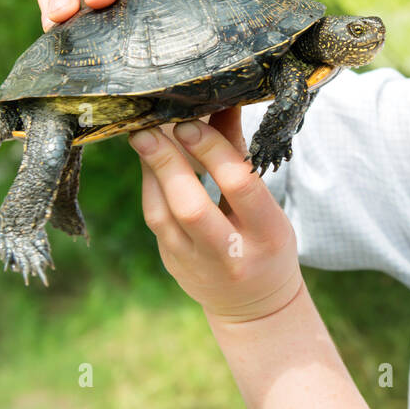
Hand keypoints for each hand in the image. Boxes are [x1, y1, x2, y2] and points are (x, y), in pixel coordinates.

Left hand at [129, 105, 304, 323]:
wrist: (254, 305)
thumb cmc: (265, 242)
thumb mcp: (268, 206)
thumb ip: (242, 158)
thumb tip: (224, 103)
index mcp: (268, 233)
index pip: (240, 186)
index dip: (213, 152)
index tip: (190, 123)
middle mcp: (232, 253)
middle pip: (193, 206)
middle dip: (168, 163)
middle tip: (151, 128)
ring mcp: (198, 264)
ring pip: (165, 216)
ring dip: (151, 173)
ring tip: (141, 137)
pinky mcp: (174, 265)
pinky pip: (156, 223)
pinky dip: (150, 188)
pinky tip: (147, 163)